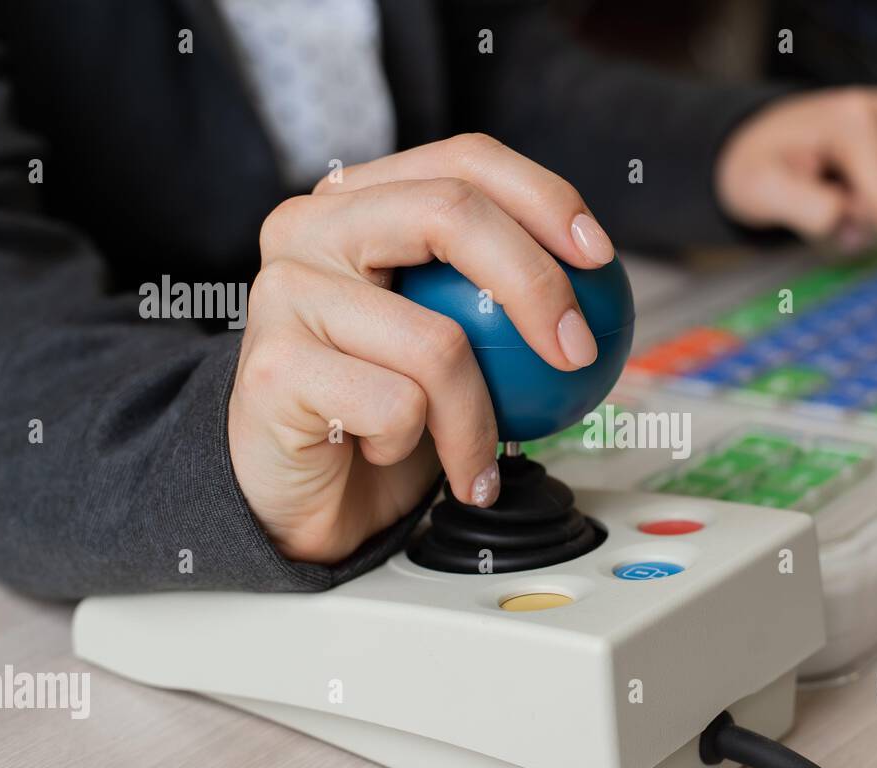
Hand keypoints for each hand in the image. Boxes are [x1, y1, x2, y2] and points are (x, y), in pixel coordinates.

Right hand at [228, 133, 614, 563]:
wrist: (301, 496)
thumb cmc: (383, 413)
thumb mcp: (450, 338)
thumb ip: (498, 294)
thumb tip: (602, 276)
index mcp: (356, 201)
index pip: (464, 162)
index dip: (544, 197)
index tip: (601, 259)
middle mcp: (309, 227)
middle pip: (450, 214)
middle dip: (537, 283)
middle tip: (578, 354)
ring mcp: (283, 292)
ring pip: (438, 341)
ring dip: (479, 420)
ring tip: (477, 462)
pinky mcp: (273, 366)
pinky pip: (400, 407)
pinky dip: (417, 448)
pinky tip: (392, 458)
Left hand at [715, 87, 876, 295]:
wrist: (752, 143)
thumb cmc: (753, 167)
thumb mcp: (760, 190)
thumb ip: (803, 208)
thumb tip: (845, 218)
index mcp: (850, 122)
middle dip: (861, 222)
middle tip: (813, 204)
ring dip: (867, 216)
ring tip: (824, 192)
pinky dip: (874, 207)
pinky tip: (842, 191)